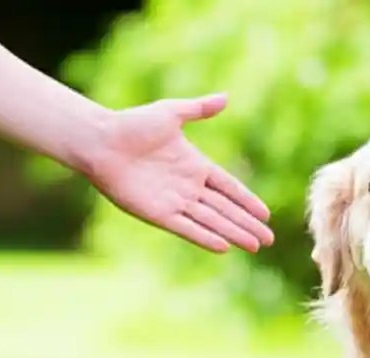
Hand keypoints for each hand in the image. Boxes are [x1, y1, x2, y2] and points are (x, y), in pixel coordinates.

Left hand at [75, 93, 272, 252]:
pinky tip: (224, 247)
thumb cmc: (132, 124)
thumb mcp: (170, 113)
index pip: (229, 187)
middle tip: (268, 239)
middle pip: (225, 209)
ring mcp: (174, 202)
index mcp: (195, 165)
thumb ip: (199, 109)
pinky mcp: (158, 214)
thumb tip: (226, 98)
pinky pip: (187, 228)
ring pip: (211, 221)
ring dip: (233, 234)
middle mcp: (188, 187)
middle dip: (247, 224)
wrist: (101, 141)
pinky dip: (205, 237)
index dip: (247, 201)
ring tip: (254, 247)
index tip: (265, 214)